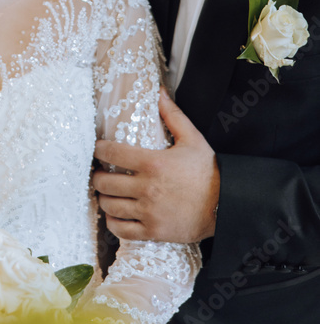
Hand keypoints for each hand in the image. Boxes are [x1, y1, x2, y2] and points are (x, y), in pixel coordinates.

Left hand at [92, 89, 219, 243]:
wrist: (226, 205)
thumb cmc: (208, 171)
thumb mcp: (192, 138)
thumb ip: (172, 115)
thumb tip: (159, 92)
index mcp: (153, 163)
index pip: (111, 153)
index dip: (99, 150)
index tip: (99, 149)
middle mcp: (147, 187)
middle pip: (104, 182)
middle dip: (97, 176)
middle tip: (100, 173)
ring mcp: (149, 211)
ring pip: (109, 205)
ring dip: (103, 198)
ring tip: (106, 192)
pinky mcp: (153, 231)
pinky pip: (121, 230)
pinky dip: (112, 223)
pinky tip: (114, 215)